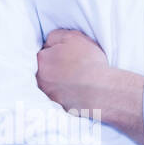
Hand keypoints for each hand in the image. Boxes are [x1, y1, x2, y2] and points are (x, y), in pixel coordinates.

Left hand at [37, 29, 143, 144]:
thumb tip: (47, 43)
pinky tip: (78, 90)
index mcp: (42, 60)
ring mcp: (49, 94)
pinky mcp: (59, 107)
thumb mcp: (72, 37)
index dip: (56, 52)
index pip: (43, 53)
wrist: (102, 90)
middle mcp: (41, 79)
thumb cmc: (89, 62)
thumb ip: (55, 36)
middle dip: (55, 67)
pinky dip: (67, 93)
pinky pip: (61, 97)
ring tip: (76, 79)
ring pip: (51, 84)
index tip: (67, 54)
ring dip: (60, 81)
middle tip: (72, 67)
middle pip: (45, 69)